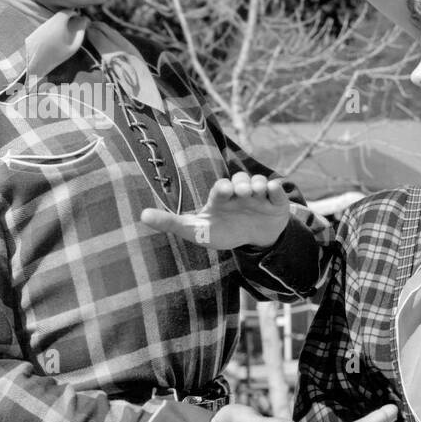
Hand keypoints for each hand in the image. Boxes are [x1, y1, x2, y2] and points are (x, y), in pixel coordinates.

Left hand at [140, 172, 295, 249]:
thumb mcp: (196, 231)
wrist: (253, 241)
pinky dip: (276, 190)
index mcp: (221, 198)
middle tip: (243, 193)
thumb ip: (171, 223)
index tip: (225, 192)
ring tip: (258, 194)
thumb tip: (141, 215)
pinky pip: (278, 191)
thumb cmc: (222, 232)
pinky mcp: (276, 203)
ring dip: (258, 185)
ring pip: (259, 182)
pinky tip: (273, 193)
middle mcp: (239, 193)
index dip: (223, 187)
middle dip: (242, 184)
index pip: (221, 187)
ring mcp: (259, 197)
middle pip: (240, 180)